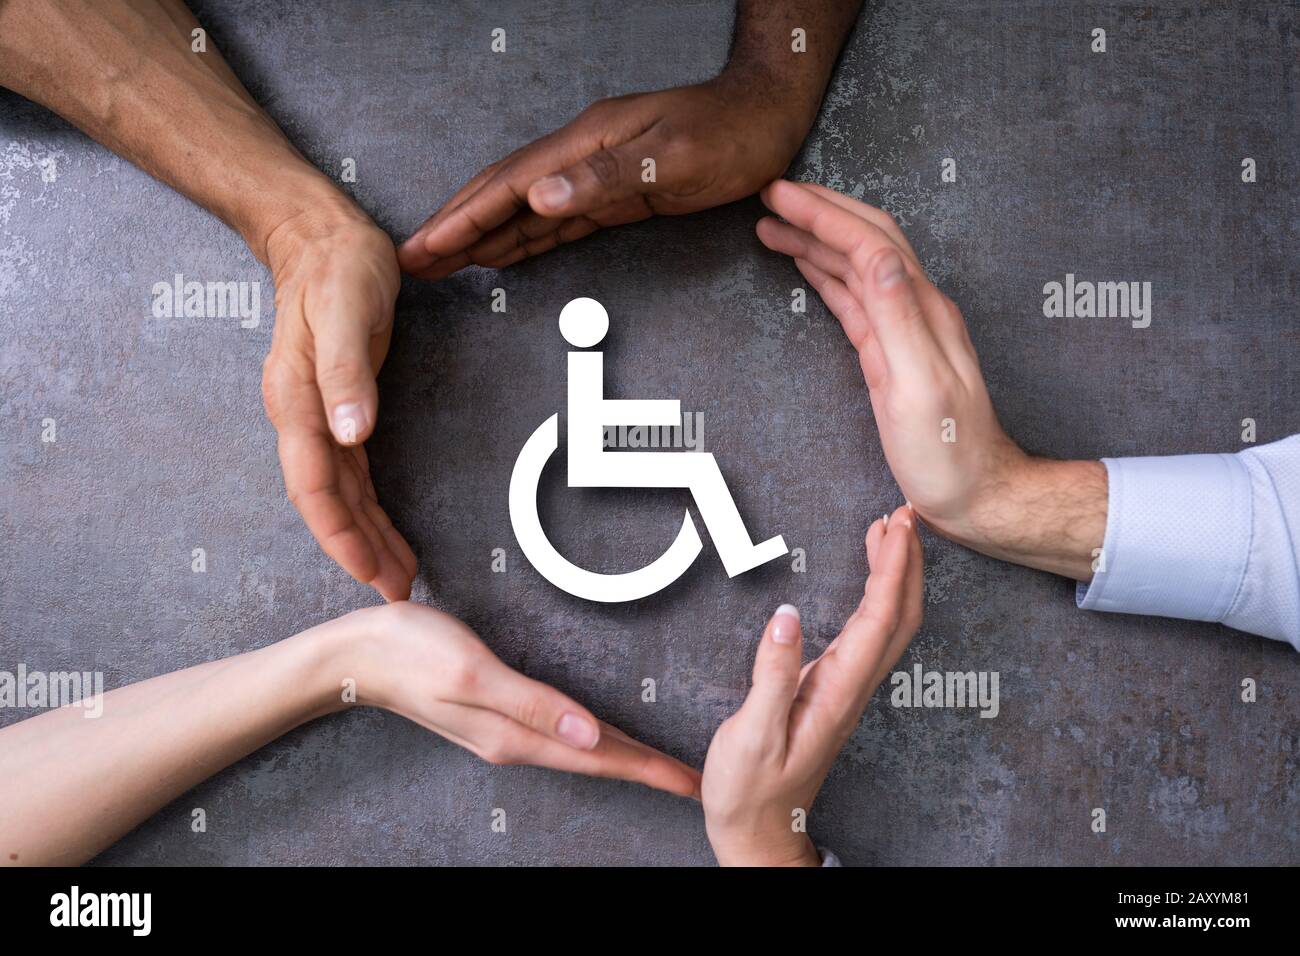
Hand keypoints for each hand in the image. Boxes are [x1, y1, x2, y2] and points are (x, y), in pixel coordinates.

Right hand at [261, 204, 417, 600]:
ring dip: (365, 536)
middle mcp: (302, 415)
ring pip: (340, 493)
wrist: (320, 236)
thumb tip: (353, 433)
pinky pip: (350, 473)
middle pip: (327, 502)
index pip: (315, 485)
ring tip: (396, 576)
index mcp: (297, 400)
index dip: (340, 534)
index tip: (369, 571)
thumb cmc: (336, 267)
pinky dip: (367, 507)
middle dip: (358, 550)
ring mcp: (317, 415)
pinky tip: (383, 529)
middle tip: (395, 590)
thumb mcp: (345, 311)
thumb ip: (345, 374)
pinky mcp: (338, 408)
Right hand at [342, 601, 701, 797]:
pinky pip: (558, 736)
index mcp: (514, 735)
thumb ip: (534, 706)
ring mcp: (503, 732)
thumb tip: (590, 736)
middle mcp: (513, 742)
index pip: (598, 758)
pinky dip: (591, 740)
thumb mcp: (474, 673)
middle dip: (645, 770)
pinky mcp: (494, 715)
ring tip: (659, 764)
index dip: (647, 769)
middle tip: (690, 780)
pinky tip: (600, 736)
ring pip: (579, 751)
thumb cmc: (410, 651)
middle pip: (595, 760)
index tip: (688, 782)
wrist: (355, 654)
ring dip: (622, 758)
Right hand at [398, 72, 811, 279]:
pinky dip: (524, 239)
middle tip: (413, 262)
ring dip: (482, 237)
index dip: (464, 217)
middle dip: (456, 228)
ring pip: (524, 210)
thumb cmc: (732, 133)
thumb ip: (605, 179)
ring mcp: (596, 173)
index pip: (509, 185)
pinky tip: (504, 253)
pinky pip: (557, 221)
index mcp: (586, 144)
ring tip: (443, 264)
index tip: (427, 247)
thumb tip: (538, 199)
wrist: (769, 114)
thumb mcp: (673, 157)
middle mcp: (582, 157)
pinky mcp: (616, 192)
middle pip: (503, 194)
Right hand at [702, 506, 921, 865]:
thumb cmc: (749, 791)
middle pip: (900, 617)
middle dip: (908, 561)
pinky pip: (870, 634)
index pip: (878, 619)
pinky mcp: (833, 691)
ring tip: (887, 532)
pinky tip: (865, 582)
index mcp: (836, 692)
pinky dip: (876, 596)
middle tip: (903, 513)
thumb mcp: (750, 735)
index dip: (892, 568)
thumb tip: (785, 614)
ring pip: (890, 624)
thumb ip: (771, 675)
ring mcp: (846, 690)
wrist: (758, 833)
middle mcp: (851, 688)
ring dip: (895, 575)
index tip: (896, 525)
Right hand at [755, 180, 1104, 579]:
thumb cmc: (948, 455)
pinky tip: (806, 265)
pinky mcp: (889, 353)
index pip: (869, 243)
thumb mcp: (921, 389)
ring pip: (856, 265)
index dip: (823, 215)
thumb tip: (878, 256)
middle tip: (770, 196)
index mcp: (923, 312)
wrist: (975, 493)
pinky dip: (826, 273)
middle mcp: (916, 310)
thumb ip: (899, 320)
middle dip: (819, 211)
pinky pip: (854, 298)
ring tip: (772, 225)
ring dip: (816, 238)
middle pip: (866, 239)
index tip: (779, 197)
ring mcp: (904, 330)